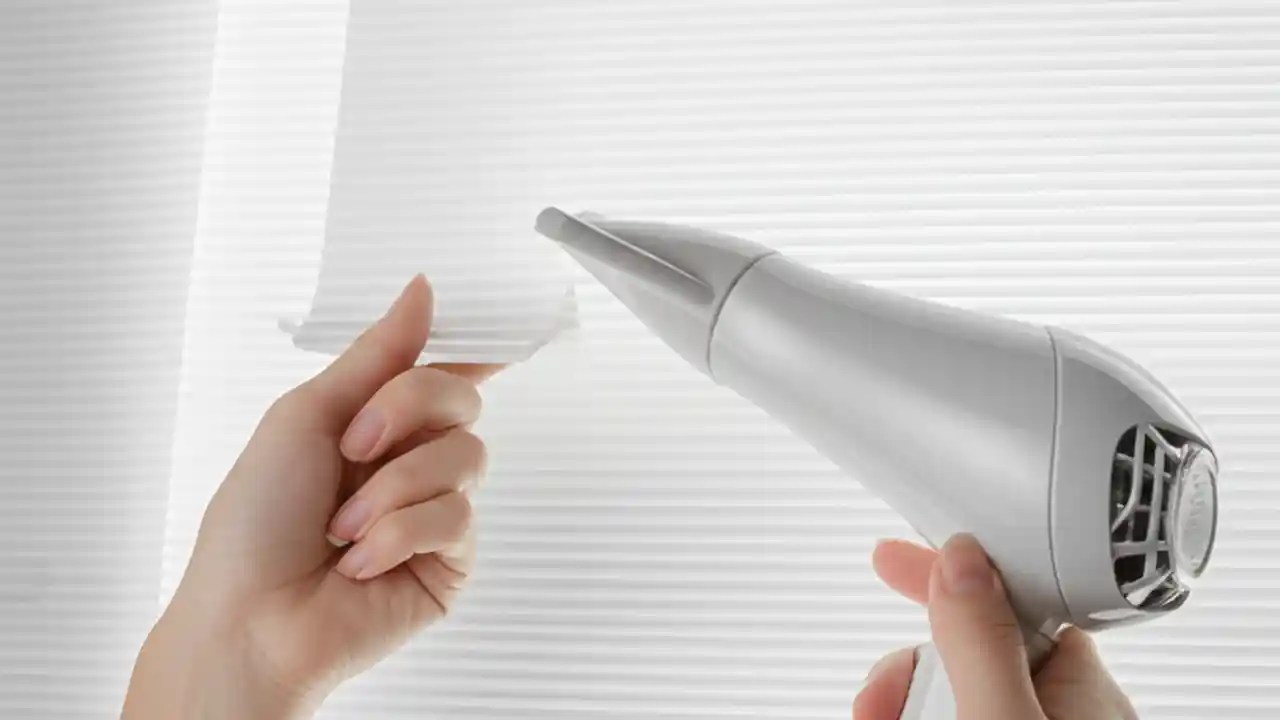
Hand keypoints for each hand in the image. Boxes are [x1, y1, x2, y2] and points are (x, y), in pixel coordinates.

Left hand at [124, 275, 502, 718]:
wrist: (250, 618)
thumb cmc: (255, 523)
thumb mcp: (306, 414)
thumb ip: (377, 355)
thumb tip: (420, 291)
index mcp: (375, 424)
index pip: (442, 374)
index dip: (472, 353)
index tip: (489, 339)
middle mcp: (410, 463)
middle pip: (462, 401)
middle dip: (406, 411)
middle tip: (353, 446)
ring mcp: (433, 513)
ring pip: (466, 458)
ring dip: (393, 488)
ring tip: (343, 528)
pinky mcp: (450, 562)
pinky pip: (456, 518)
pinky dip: (399, 534)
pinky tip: (361, 562)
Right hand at [853, 534, 1138, 719]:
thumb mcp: (1000, 717)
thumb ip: (981, 642)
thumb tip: (960, 559)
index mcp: (1084, 687)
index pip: (1009, 599)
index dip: (947, 577)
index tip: (891, 560)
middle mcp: (1063, 710)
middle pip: (966, 649)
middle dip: (913, 664)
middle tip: (879, 694)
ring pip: (950, 692)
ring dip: (905, 700)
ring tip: (882, 718)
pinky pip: (954, 715)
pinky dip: (911, 715)